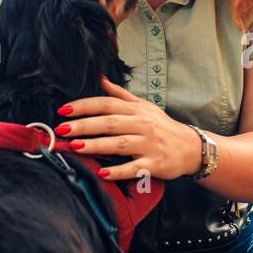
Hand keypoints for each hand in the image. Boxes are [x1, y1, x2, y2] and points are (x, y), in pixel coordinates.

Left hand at [55, 77, 200, 180]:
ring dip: (96, 145)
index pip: (107, 104)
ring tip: (75, 147)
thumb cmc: (162, 127)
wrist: (190, 148)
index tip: (63, 110)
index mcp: (136, 110)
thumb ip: (120, 95)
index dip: (84, 106)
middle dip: (84, 125)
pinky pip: (134, 168)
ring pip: (119, 144)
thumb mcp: (144, 107)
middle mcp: (142, 125)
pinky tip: (102, 173)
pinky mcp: (155, 164)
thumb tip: (100, 79)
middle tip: (62, 130)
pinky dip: (118, 171)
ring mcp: (149, 144)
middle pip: (110, 123)